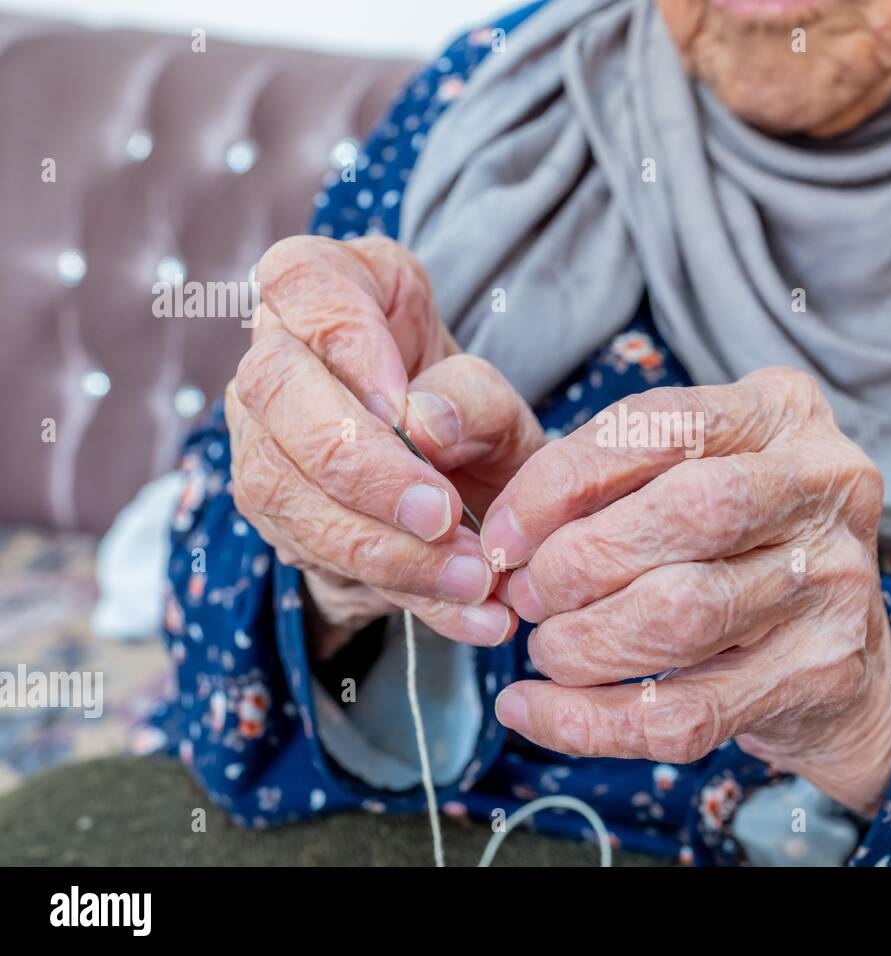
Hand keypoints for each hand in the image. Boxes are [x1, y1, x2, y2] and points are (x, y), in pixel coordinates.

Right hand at [226, 235, 543, 656]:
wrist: (457, 491)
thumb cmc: (474, 421)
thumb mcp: (500, 402)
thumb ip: (474, 399)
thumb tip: (422, 422)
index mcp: (331, 288)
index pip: (303, 283)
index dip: (347, 342)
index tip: (403, 402)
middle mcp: (278, 356)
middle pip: (275, 389)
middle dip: (363, 466)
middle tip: (445, 514)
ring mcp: (260, 435)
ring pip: (280, 484)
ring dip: (383, 545)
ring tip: (476, 577)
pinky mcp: (275, 512)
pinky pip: (313, 553)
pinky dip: (402, 590)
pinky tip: (470, 612)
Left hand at [482, 367, 890, 814]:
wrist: (847, 651)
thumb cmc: (741, 544)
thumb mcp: (697, 474)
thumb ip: (618, 480)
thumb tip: (509, 535)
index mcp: (782, 413)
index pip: (661, 425)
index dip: (563, 480)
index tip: (504, 533)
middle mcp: (825, 486)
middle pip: (688, 512)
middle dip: (579, 561)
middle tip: (527, 594)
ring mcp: (835, 581)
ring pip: (684, 613)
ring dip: (584, 641)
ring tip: (547, 647)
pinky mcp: (821, 673)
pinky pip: (688, 712)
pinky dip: (592, 720)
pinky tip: (536, 710)